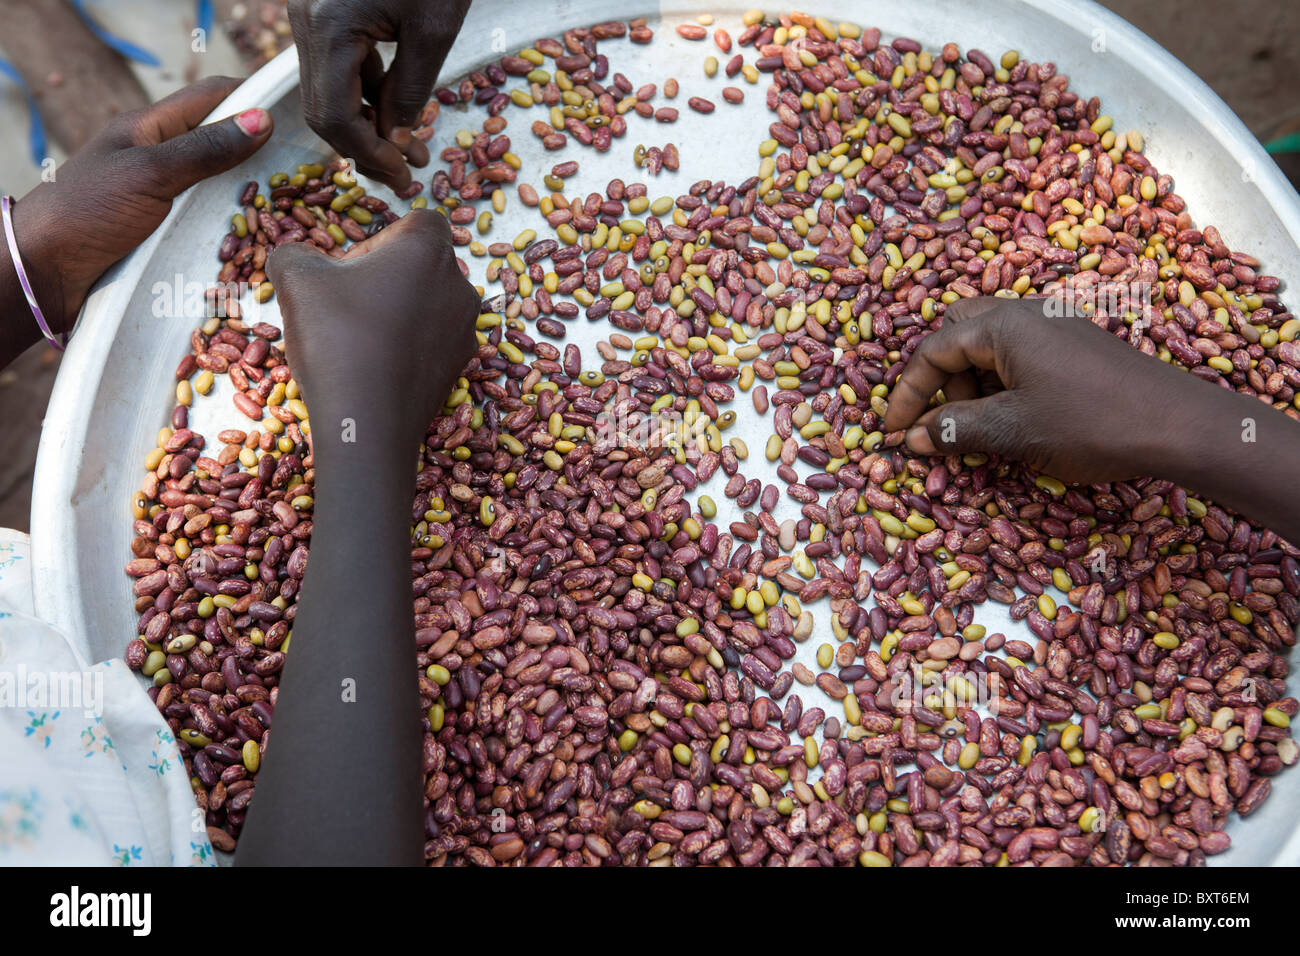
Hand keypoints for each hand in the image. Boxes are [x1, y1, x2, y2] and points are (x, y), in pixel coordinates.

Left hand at [11, 77, 273, 336]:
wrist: (43, 271)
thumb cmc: (87, 211)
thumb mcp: (150, 173)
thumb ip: (205, 149)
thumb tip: (262, 119)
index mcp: (152, 129)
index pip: (213, 97)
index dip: (253, 97)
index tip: (296, 113)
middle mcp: (162, 161)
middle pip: (224, 145)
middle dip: (263, 154)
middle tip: (307, 168)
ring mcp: (166, 200)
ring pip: (223, 190)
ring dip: (254, 199)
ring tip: (296, 210)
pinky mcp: (167, 237)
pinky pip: (212, 227)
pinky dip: (238, 232)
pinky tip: (264, 244)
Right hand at [265, 209, 478, 451]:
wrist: (367, 421)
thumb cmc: (336, 337)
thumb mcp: (297, 279)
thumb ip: (294, 252)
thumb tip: (296, 255)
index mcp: (429, 250)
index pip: (418, 221)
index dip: (381, 237)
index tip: (350, 267)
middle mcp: (460, 285)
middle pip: (422, 265)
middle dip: (385, 277)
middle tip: (347, 303)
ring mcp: (465, 329)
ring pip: (427, 304)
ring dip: (395, 311)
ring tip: (356, 337)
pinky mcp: (459, 366)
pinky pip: (430, 340)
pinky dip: (405, 344)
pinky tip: (373, 364)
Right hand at [289, 0, 471, 191]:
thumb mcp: (434, 29)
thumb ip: (411, 89)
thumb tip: (396, 138)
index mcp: (328, 27)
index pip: (333, 116)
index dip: (367, 155)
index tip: (400, 177)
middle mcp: (304, 22)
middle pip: (321, 108)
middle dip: (363, 146)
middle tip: (403, 173)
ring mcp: (308, 13)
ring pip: (326, 88)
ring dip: (365, 121)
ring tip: (408, 147)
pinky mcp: (321, 8)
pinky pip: (336, 62)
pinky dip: (363, 90)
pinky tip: (395, 106)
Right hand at [881, 297, 1216, 484]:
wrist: (1179, 425)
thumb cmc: (1090, 423)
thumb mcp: (1011, 431)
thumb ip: (954, 430)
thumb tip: (912, 439)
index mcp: (1003, 324)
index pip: (932, 350)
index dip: (907, 394)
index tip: (894, 433)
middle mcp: (1026, 314)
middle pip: (958, 332)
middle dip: (939, 378)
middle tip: (940, 421)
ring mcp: (1055, 327)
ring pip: (990, 345)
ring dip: (970, 384)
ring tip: (976, 430)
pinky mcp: (1076, 347)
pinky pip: (1020, 355)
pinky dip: (1001, 384)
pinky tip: (1013, 420)